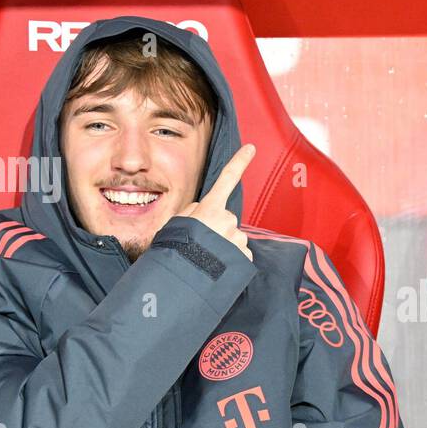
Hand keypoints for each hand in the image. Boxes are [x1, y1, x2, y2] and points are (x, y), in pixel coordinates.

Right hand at [175, 143, 255, 261]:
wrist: (182, 278)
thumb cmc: (175, 250)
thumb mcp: (177, 224)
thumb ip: (193, 212)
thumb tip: (205, 213)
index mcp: (210, 208)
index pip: (226, 179)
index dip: (240, 162)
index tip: (251, 148)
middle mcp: (228, 219)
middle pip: (227, 221)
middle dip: (218, 231)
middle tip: (202, 245)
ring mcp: (238, 238)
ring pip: (234, 239)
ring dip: (224, 247)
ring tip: (207, 259)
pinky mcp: (245, 256)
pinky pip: (239, 256)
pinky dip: (230, 261)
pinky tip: (217, 268)